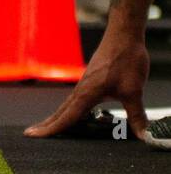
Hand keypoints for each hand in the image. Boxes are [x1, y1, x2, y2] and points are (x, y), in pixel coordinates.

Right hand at [25, 33, 149, 140]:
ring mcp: (84, 85)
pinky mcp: (90, 81)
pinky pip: (74, 99)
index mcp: (86, 94)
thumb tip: (144, 136)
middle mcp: (81, 90)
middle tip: (29, 133)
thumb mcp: (134, 91)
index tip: (33, 136)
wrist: (123, 36)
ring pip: (66, 105)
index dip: (50, 129)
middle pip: (59, 112)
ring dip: (55, 117)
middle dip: (45, 124)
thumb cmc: (125, 60)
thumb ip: (137, 115)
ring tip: (46, 126)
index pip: (65, 117)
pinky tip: (72, 111)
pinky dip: (67, 109)